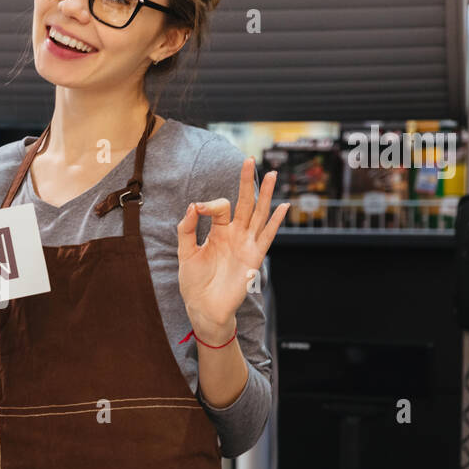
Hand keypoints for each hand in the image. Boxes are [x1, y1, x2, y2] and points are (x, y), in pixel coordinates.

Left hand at [177, 160, 288, 337]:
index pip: (220, 207)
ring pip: (258, 214)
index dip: (209, 204)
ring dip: (265, 195)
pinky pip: (267, 236)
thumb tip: (193, 205)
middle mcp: (235, 235)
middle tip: (250, 159)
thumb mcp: (185, 253)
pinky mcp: (254, 257)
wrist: (204, 308)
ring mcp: (246, 244)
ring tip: (271, 174)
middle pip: (244, 203)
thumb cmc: (194, 283)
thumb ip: (187, 229)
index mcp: (218, 232)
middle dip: (247, 182)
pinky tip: (283, 206)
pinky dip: (275, 222)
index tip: (197, 209)